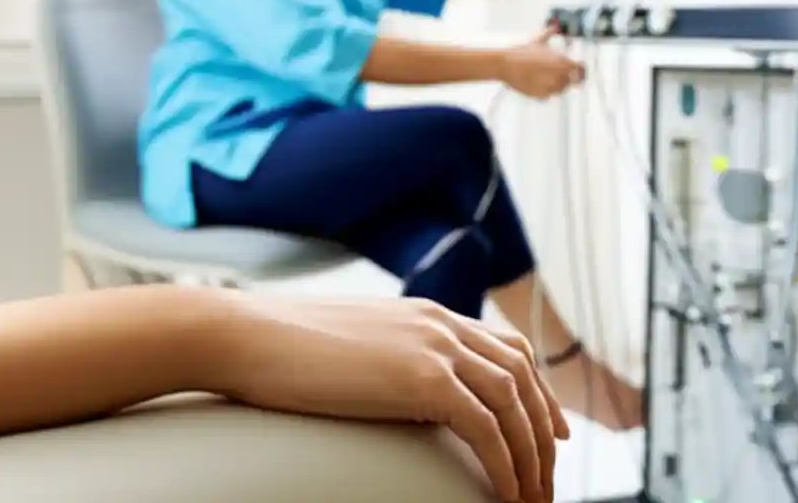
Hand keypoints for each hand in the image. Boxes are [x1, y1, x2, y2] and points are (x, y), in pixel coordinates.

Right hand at [211, 295, 570, 502]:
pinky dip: (505, 463)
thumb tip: (401, 389)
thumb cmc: (281, 346)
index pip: (507, 347)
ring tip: (532, 496)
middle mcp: (441, 324)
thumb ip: (390, 357)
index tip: (551, 428)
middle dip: (544, 429)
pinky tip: (505, 492)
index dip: (537, 389)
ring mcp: (435, 346)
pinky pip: (486, 427)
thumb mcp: (353, 344)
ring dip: (531, 455)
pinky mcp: (423, 378)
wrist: (246, 335)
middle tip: (549, 476)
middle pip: (522, 375)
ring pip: (514, 403)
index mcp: (427, 314)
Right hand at [499, 28, 585, 99]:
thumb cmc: (522, 52)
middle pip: (572, 81)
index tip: (578, 71)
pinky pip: (549, 95)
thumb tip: (554, 25)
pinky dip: (545, 90)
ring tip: (542, 76)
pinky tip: (535, 82)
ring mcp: (551, 87)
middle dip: (567, 77)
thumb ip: (550, 33)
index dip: (582, 71)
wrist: (506, 65)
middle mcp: (560, 76)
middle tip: (556, 73)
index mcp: (563, 62)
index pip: (582, 70)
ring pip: (561, 89)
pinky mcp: (542, 96)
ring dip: (556, 84)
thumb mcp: (538, 40)